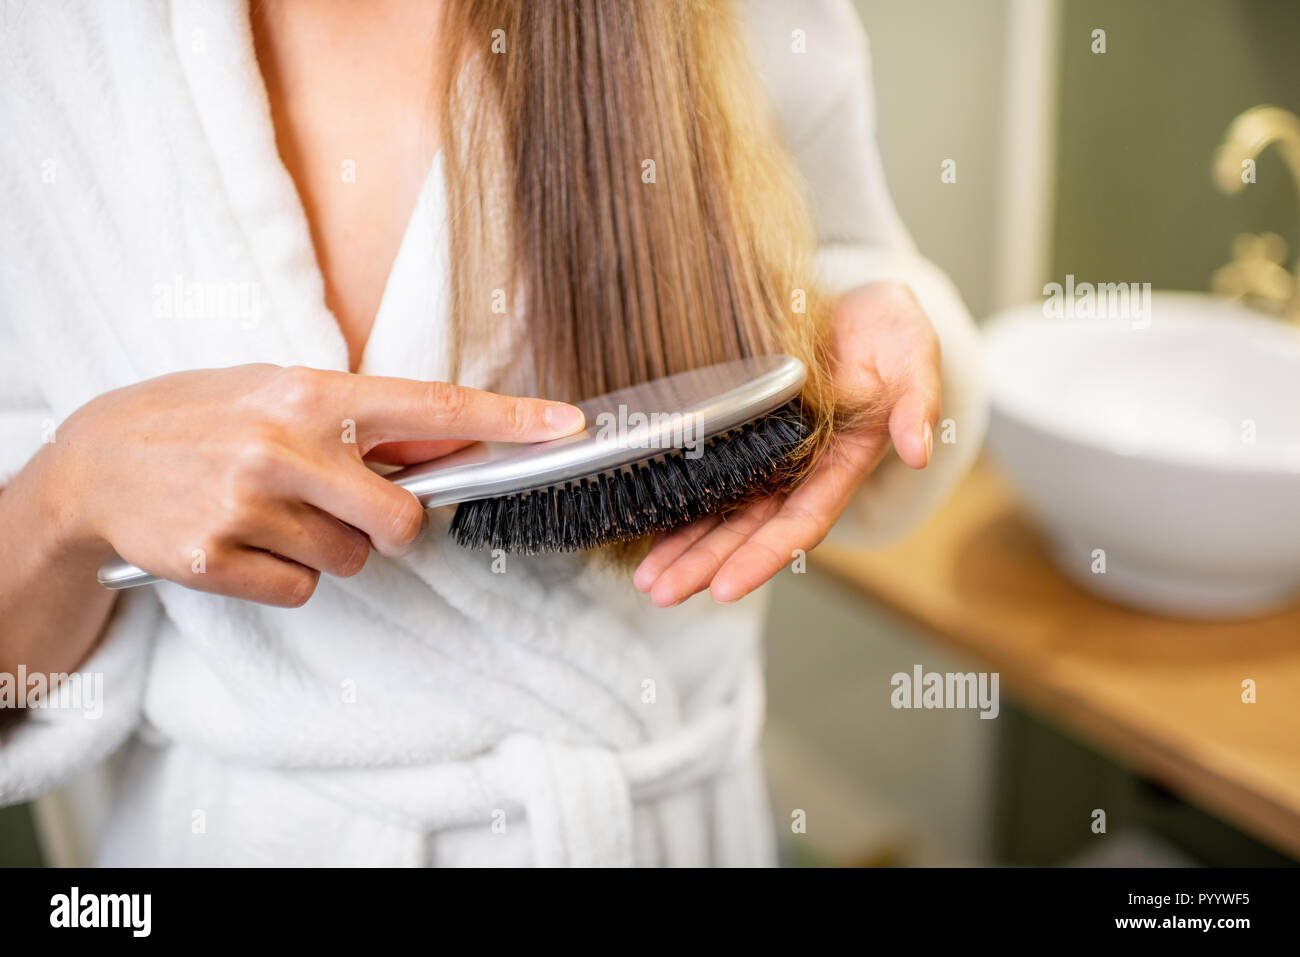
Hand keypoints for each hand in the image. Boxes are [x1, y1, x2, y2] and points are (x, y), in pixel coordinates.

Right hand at [48, 365, 584, 604]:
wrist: (95, 460)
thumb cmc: (204, 418)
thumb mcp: (278, 392)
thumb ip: (360, 421)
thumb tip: (448, 446)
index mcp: (310, 393)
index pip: (430, 406)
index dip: (506, 421)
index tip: (568, 426)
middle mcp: (283, 444)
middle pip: (402, 520)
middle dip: (393, 527)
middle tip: (352, 509)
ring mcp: (246, 504)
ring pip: (351, 561)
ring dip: (328, 547)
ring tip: (272, 512)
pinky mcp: (214, 557)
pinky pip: (300, 590)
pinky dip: (284, 575)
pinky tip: (244, 540)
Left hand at [633, 280, 940, 605]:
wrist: (856, 305)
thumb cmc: (889, 331)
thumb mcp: (912, 352)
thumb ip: (918, 400)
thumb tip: (918, 450)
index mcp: (842, 463)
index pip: (801, 523)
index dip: (764, 556)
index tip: (726, 588)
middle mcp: (800, 471)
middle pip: (750, 531)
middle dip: (706, 565)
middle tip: (660, 593)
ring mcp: (766, 458)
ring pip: (721, 513)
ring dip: (684, 549)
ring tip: (646, 582)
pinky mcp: (738, 435)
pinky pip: (703, 478)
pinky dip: (674, 504)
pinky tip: (639, 523)